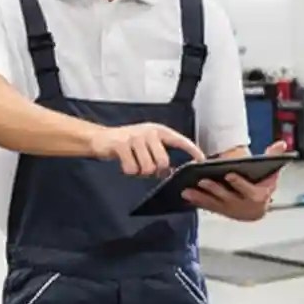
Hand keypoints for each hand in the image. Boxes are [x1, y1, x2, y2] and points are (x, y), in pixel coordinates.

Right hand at [89, 123, 205, 175]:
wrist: (101, 138)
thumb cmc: (128, 144)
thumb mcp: (147, 144)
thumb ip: (161, 153)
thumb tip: (171, 171)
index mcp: (159, 131)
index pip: (181, 141)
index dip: (193, 151)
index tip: (202, 161)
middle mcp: (149, 132)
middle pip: (163, 162)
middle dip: (156, 171)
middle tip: (146, 168)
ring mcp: (135, 137)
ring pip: (147, 168)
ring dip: (141, 172)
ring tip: (134, 163)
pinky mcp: (121, 145)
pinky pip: (132, 169)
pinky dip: (129, 171)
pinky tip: (125, 163)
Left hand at [182, 141, 286, 221]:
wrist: (257, 209)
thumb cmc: (263, 186)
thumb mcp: (271, 172)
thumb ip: (274, 157)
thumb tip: (281, 143)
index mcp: (258, 195)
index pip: (248, 190)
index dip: (239, 183)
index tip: (229, 174)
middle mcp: (243, 206)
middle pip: (227, 197)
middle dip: (214, 189)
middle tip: (202, 180)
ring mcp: (230, 210)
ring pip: (214, 203)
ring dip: (200, 197)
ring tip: (187, 189)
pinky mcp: (220, 211)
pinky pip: (207, 207)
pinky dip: (197, 201)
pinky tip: (186, 194)